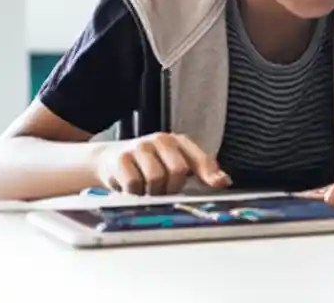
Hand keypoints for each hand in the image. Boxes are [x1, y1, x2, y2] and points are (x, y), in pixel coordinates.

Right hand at [93, 133, 230, 194]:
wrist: (109, 159)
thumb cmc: (148, 164)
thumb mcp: (173, 163)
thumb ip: (198, 172)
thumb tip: (224, 182)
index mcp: (178, 142)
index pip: (200, 157)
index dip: (210, 173)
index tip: (220, 185)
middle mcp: (161, 140)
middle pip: (178, 170)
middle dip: (173, 187)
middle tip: (165, 190)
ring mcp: (140, 148)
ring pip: (156, 179)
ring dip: (153, 192)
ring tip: (148, 189)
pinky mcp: (121, 159)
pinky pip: (135, 184)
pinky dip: (136, 193)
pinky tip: (133, 189)